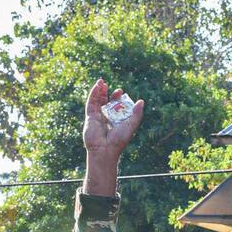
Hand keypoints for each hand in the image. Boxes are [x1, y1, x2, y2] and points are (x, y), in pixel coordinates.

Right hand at [83, 78, 143, 195]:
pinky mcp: (89, 117)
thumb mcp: (131, 125)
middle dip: (109, 93)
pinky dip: (93, 94)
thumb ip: (137, 114)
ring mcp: (97, 117)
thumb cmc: (119, 140)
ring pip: (97, 101)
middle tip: (112, 87)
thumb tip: (141, 101)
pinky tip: (96, 87)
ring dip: (99, 91)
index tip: (121, 92)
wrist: (105, 149)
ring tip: (101, 81)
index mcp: (116, 120)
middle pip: (106, 102)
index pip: (117, 106)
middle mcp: (106, 118)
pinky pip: (90, 103)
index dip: (118, 98)